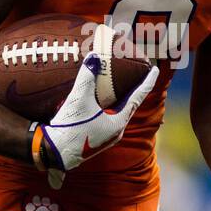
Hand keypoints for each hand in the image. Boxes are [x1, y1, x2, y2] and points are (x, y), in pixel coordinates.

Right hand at [34, 55, 158, 170]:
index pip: (138, 98)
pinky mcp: (95, 139)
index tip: (155, 70)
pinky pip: (107, 118)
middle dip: (133, 90)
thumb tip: (93, 56)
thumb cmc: (70, 128)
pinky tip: (101, 101)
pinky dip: (108, 106)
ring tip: (121, 85)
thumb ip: (87, 76)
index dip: (147, 82)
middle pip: (129, 105)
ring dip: (120, 99)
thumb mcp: (79, 98)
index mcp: (118, 122)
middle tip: (138, 74)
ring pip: (117, 113)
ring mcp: (105, 137)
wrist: (55, 153)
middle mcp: (115, 131)